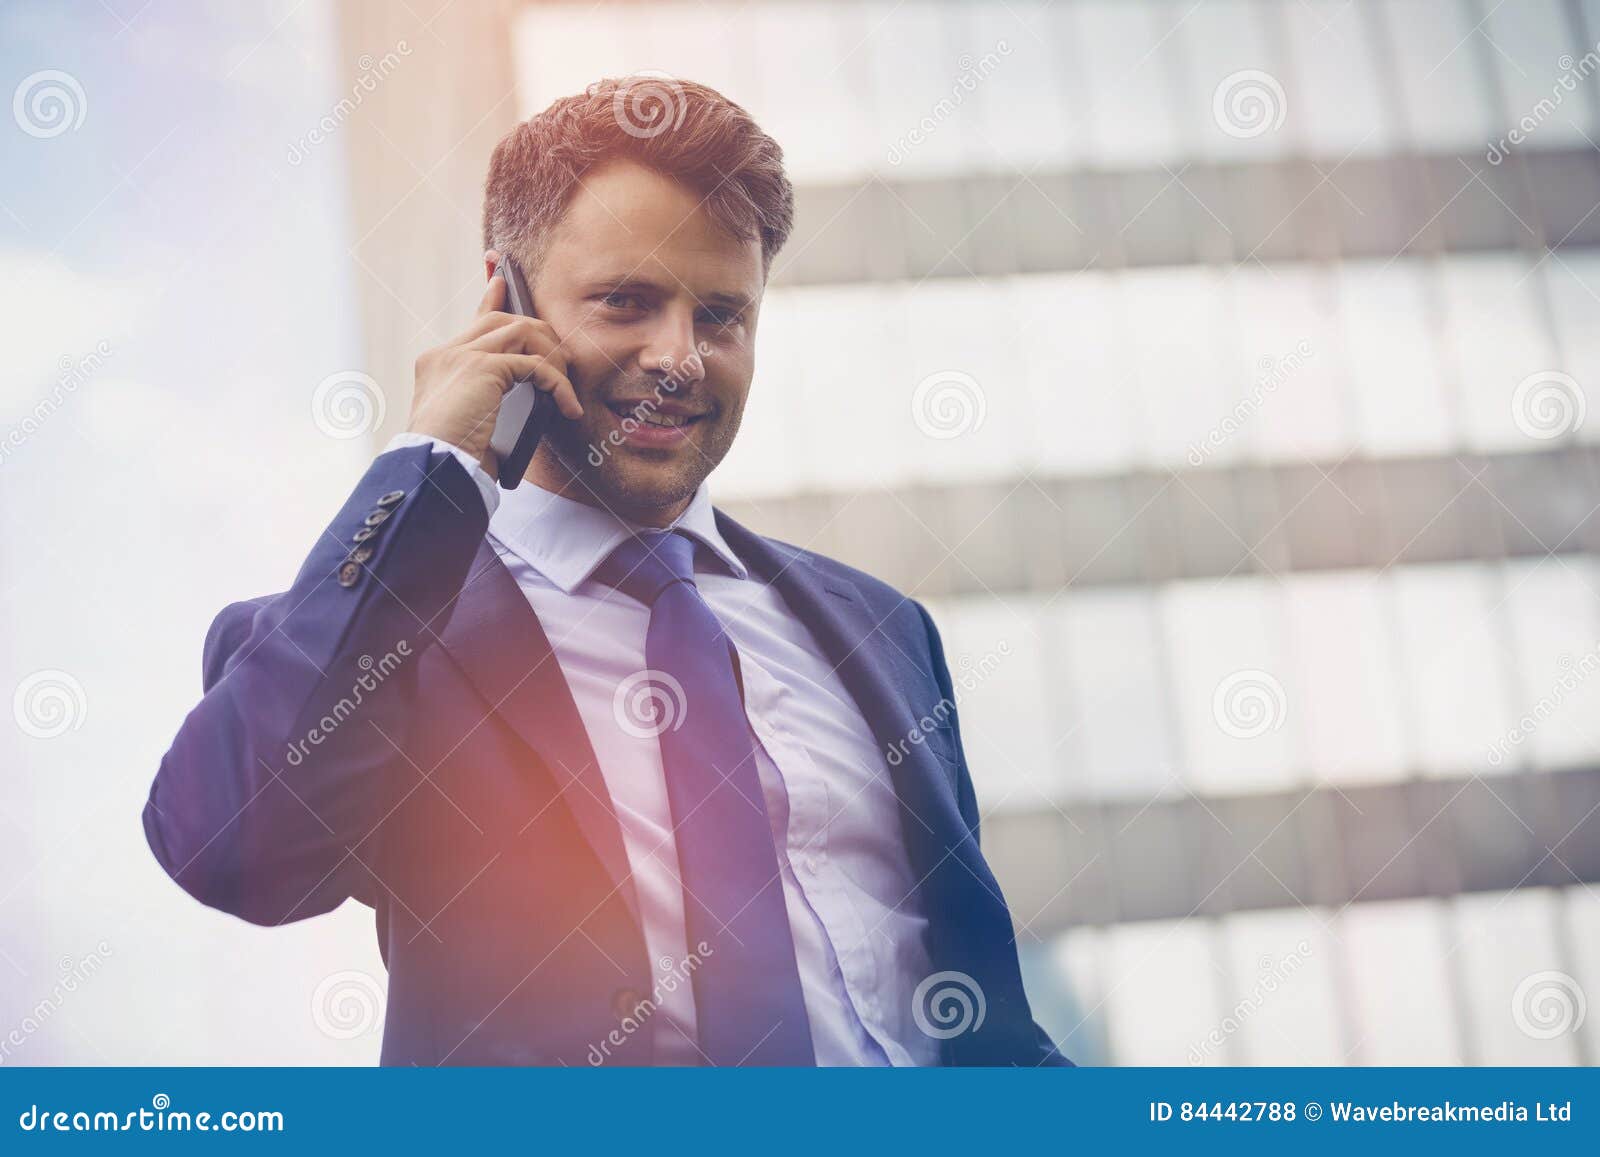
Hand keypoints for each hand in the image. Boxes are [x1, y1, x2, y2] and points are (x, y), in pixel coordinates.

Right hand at [406, 271, 581, 478]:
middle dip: (542, 334)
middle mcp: (445, 354)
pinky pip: (535, 365)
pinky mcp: (482, 368)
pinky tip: (567, 405)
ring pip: (522, 331)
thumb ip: (488, 397)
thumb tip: (530, 392)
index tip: (502, 279)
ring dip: (552, 358)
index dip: (491, 297)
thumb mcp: (471, 421)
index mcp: (437, 363)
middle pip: (503, 320)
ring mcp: (461, 356)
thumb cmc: (453, 457)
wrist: (434, 468)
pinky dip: (557, 384)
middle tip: (563, 360)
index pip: (473, 322)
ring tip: (564, 389)